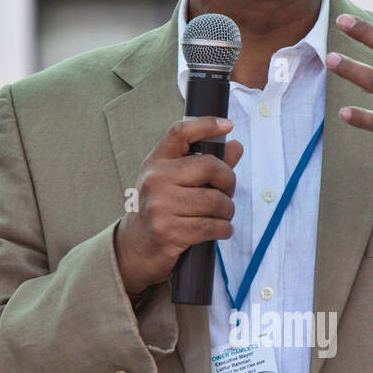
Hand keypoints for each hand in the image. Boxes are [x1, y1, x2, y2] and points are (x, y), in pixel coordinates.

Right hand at [114, 117, 242, 293]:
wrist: (136, 247)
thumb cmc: (162, 210)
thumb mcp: (176, 183)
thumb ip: (206, 165)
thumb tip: (236, 147)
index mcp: (156, 161)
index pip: (180, 133)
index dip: (206, 125)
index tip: (228, 125)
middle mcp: (155, 179)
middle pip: (210, 167)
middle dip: (228, 182)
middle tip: (227, 194)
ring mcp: (159, 205)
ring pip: (215, 201)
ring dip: (227, 211)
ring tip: (223, 216)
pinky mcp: (167, 230)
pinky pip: (211, 226)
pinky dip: (224, 229)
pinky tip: (221, 230)